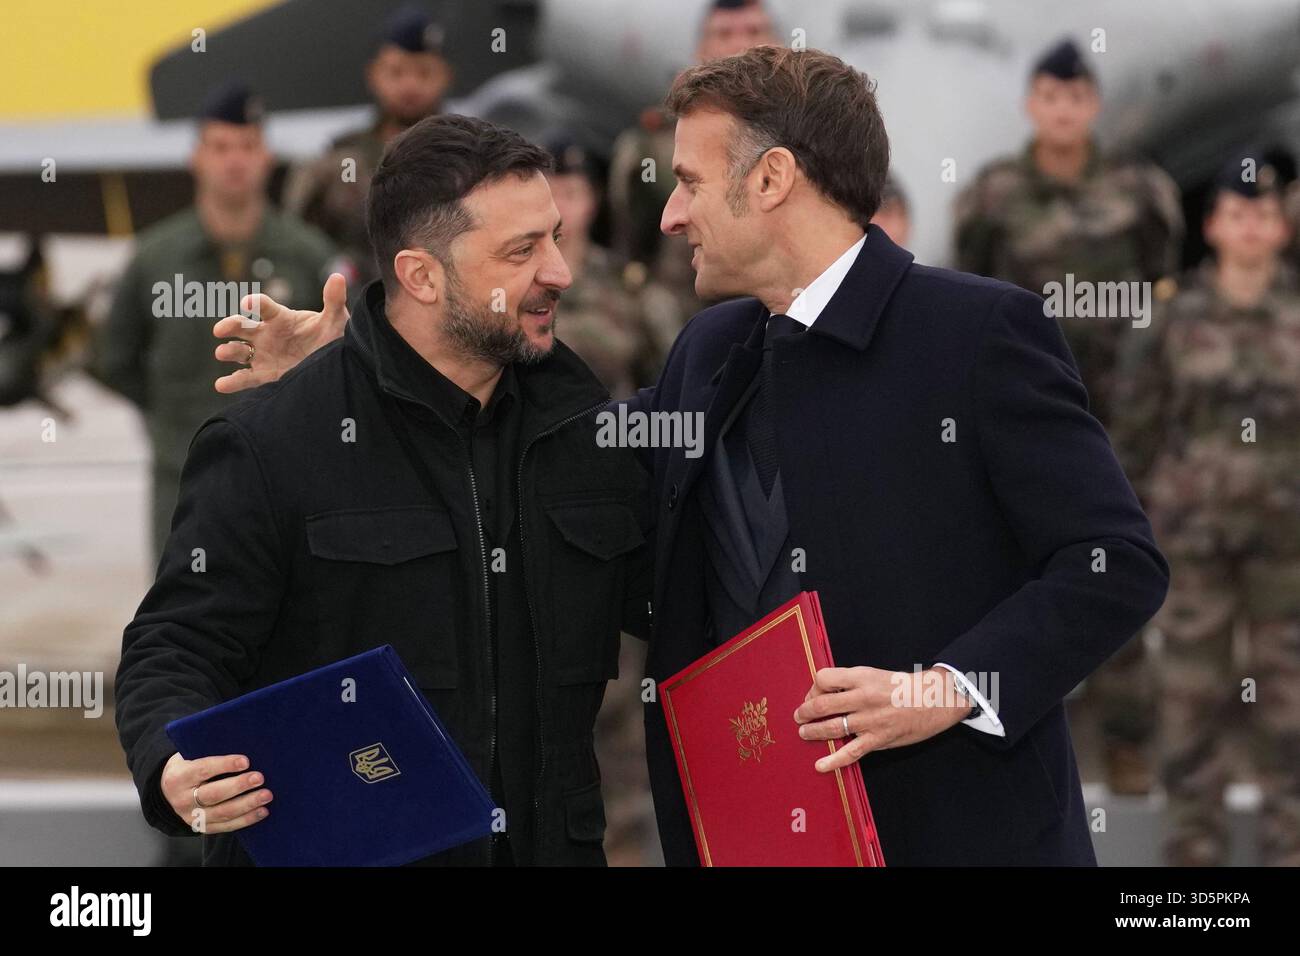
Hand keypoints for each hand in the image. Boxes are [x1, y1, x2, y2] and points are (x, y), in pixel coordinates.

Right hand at [160, 751, 272, 833]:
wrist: (170, 790)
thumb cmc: (190, 765)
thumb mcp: (191, 754)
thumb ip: (210, 750)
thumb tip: (243, 741)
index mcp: (178, 777)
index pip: (203, 769)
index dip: (225, 765)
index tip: (246, 761)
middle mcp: (182, 800)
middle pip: (214, 794)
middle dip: (239, 786)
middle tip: (259, 778)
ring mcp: (192, 817)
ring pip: (223, 813)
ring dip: (248, 804)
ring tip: (266, 795)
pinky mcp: (202, 827)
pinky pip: (227, 826)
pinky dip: (246, 819)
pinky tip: (262, 811)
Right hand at [212, 272, 349, 393]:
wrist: (334, 364)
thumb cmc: (332, 338)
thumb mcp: (336, 319)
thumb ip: (334, 300)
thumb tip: (338, 277)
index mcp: (280, 318)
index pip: (263, 306)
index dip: (255, 303)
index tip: (247, 303)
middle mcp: (266, 334)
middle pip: (242, 326)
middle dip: (230, 326)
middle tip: (220, 329)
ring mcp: (262, 355)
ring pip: (239, 351)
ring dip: (228, 351)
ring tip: (221, 353)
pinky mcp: (264, 375)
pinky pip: (244, 378)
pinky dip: (232, 382)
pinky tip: (221, 384)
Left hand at [792, 666, 971, 773]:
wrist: (933, 700)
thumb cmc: (900, 687)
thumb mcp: (874, 674)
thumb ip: (851, 683)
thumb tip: (825, 692)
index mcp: (862, 676)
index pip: (824, 678)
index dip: (813, 687)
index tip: (813, 695)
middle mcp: (864, 697)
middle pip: (823, 704)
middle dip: (806, 712)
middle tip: (799, 716)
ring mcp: (871, 720)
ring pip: (833, 727)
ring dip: (813, 732)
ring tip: (804, 733)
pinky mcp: (878, 739)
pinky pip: (852, 752)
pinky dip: (834, 760)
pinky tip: (821, 765)